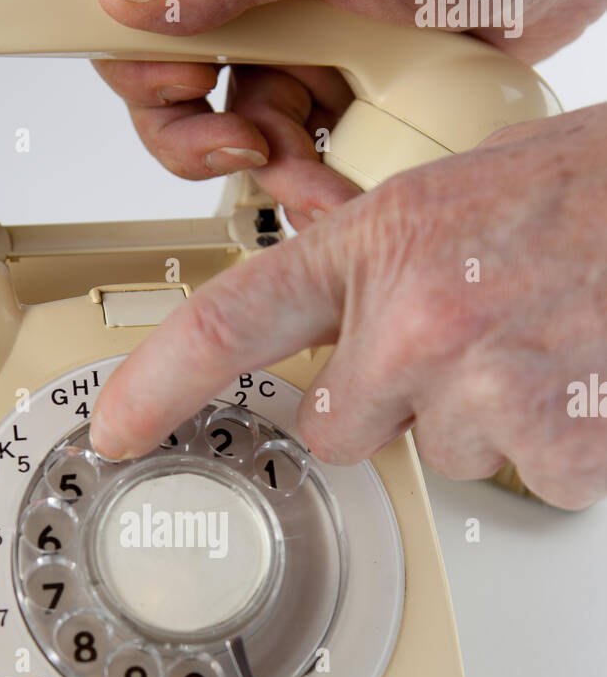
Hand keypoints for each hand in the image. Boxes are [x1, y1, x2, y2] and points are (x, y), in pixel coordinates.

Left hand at [90, 103, 606, 509]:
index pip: (231, 324)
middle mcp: (413, 320)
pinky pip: (528, 484)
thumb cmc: (575, 192)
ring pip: (439, 459)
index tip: (115, 431)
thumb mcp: (445, 204)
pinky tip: (577, 385)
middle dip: (386, 410)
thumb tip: (326, 343)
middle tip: (462, 348)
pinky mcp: (550, 442)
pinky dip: (555, 451)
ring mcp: (480, 385)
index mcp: (376, 248)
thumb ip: (370, 276)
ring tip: (536, 349)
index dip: (158, 385)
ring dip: (481, 425)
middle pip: (337, 432)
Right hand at [93, 0, 606, 224]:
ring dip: (279, 177)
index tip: (199, 92)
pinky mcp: (327, 94)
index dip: (145, 68)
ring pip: (238, 140)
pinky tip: (348, 189)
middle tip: (257, 154)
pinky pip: (294, 159)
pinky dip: (316, 185)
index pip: (129, 11)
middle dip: (208, 143)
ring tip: (331, 185)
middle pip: (171, 95)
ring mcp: (289, 50)